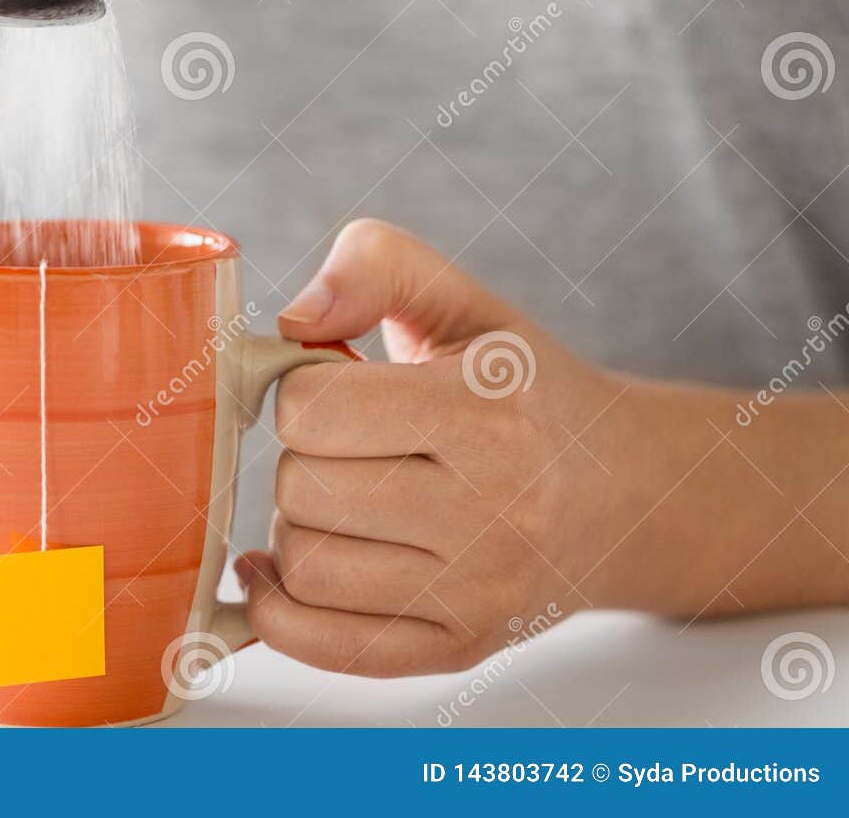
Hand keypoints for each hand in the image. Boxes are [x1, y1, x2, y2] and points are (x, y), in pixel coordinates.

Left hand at [234, 218, 628, 676]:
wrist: (631, 494)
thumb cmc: (529, 392)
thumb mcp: (465, 303)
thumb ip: (376, 265)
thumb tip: (292, 317)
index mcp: (487, 410)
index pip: (312, 410)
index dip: (300, 390)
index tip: (334, 387)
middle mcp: (492, 509)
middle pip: (301, 488)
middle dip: (303, 456)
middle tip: (346, 445)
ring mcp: (478, 589)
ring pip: (304, 566)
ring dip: (296, 527)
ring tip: (341, 498)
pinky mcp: (460, 646)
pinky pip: (325, 645)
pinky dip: (279, 609)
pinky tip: (280, 570)